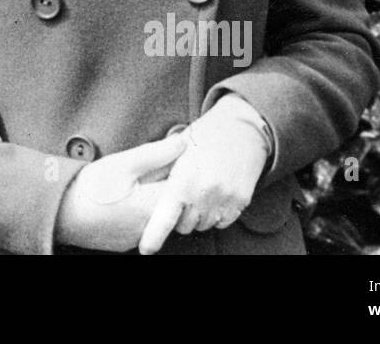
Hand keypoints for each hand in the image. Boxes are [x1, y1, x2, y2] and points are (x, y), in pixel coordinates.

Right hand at [54, 134, 186, 251]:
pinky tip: (122, 201)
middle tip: (153, 171)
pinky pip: (140, 227)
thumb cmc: (90, 186)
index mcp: (152, 206)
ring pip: (155, 217)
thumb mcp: (122, 163)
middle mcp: (149, 228)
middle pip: (170, 205)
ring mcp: (137, 238)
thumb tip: (183, 143)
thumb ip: (156, 154)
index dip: (182, 173)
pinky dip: (137, 214)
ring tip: (135, 185)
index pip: (183, 190)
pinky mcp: (124, 243)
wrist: (59, 213)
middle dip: (167, 187)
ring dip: (151, 201)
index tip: (176, 161)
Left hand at [137, 95, 270, 254]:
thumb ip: (160, 167)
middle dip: (180, 215)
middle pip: (184, 226)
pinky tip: (215, 193)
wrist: (241, 129)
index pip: (165, 215)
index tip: (145, 250)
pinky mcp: (241, 202)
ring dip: (198, 215)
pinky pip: (222, 222)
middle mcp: (204, 193)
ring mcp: (225, 199)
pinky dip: (216, 213)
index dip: (154, 235)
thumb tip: (139, 182)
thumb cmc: (203, 136)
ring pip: (203, 225)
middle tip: (183, 193)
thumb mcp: (177, 149)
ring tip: (200, 189)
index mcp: (183, 179)